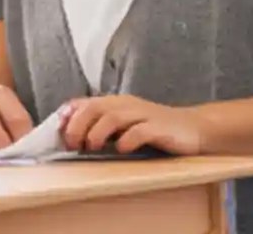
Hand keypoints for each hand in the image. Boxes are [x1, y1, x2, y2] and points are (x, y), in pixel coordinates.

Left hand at [58, 95, 206, 154]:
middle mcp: (127, 105)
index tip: (58, 134)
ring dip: (97, 132)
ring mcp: (144, 115)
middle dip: (78, 125)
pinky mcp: (160, 128)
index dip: (68, 117)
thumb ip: (102, 127)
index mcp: (116, 103)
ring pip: (113, 116)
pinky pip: (140, 131)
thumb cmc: (155, 130)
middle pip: (94, 108)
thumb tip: (71, 138)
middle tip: (72, 144)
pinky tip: (121, 149)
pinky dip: (127, 140)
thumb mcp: (125, 125)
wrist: (195, 128)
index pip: (84, 103)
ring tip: (90, 147)